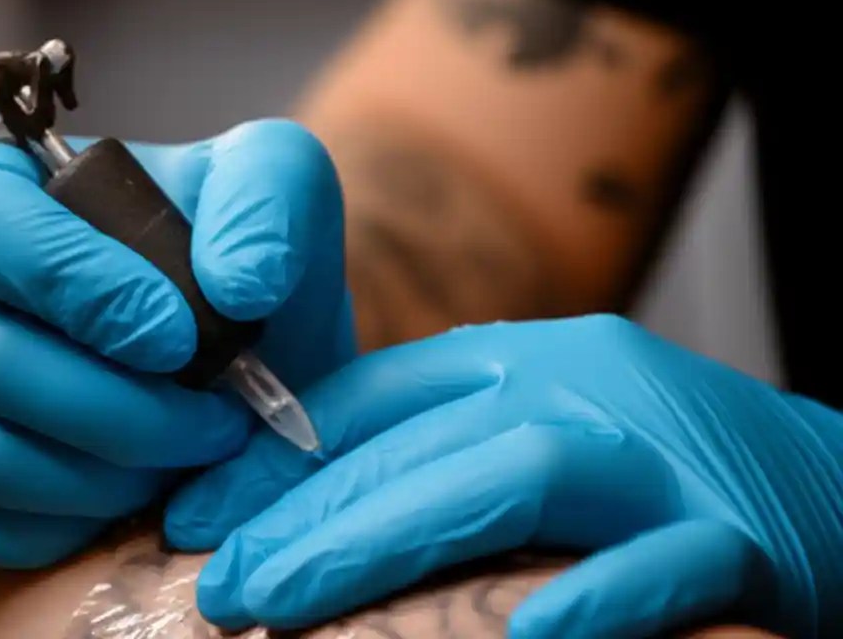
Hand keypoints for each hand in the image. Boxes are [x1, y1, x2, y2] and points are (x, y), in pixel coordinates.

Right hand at [0, 119, 355, 567]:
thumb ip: (266, 201)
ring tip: (178, 456)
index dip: (80, 289)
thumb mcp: (268, 187)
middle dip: (125, 413)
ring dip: (104, 477)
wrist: (205, 347)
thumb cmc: (219, 264)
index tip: (181, 339)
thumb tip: (237, 283)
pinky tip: (122, 493)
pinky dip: (56, 526)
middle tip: (216, 424)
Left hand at [165, 315, 842, 636]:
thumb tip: (304, 506)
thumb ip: (443, 448)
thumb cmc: (656, 467)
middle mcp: (583, 385)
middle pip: (425, 439)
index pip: (377, 395)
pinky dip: (592, 599)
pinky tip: (520, 638)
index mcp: (525, 358)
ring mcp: (662, 456)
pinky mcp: (744, 535)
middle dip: (303, 512)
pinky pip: (663, 563)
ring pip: (514, 477)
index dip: (274, 454)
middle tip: (214, 583)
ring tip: (281, 606)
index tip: (191, 515)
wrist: (833, 480)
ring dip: (384, 540)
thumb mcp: (541, 428)